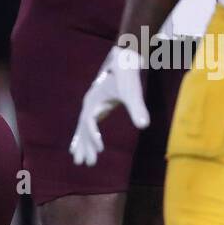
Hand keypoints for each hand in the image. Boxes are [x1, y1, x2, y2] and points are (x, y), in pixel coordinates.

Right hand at [69, 46, 149, 167]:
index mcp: (93, 101)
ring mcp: (90, 106)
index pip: (89, 122)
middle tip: (86, 164)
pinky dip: (83, 138)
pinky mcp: (96, 108)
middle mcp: (88, 105)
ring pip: (82, 129)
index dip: (93, 136)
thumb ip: (137, 108)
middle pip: (83, 129)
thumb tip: (144, 125)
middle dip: (85, 146)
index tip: (100, 149)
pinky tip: (79, 148)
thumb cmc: (128, 75)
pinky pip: (86, 126)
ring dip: (82, 145)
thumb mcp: (133, 92)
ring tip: (80, 163)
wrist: (124, 60)